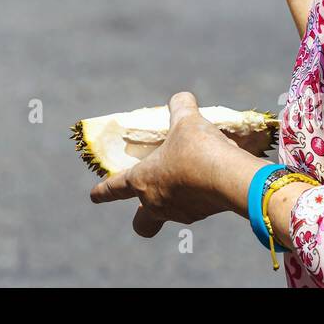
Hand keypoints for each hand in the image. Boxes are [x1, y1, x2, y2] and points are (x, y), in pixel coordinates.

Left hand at [89, 92, 267, 236]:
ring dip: (177, 198)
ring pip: (172, 212)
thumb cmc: (198, 148)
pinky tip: (211, 177)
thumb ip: (180, 106)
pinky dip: (200, 195)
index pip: (115, 188)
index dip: (103, 192)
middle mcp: (156, 202)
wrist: (230, 178)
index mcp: (143, 180)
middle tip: (148, 205)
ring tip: (194, 172)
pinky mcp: (204, 214)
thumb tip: (181, 99)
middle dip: (142, 220)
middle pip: (142, 223)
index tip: (93, 196)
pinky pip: (197, 207)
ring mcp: (180, 212)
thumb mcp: (186, 120)